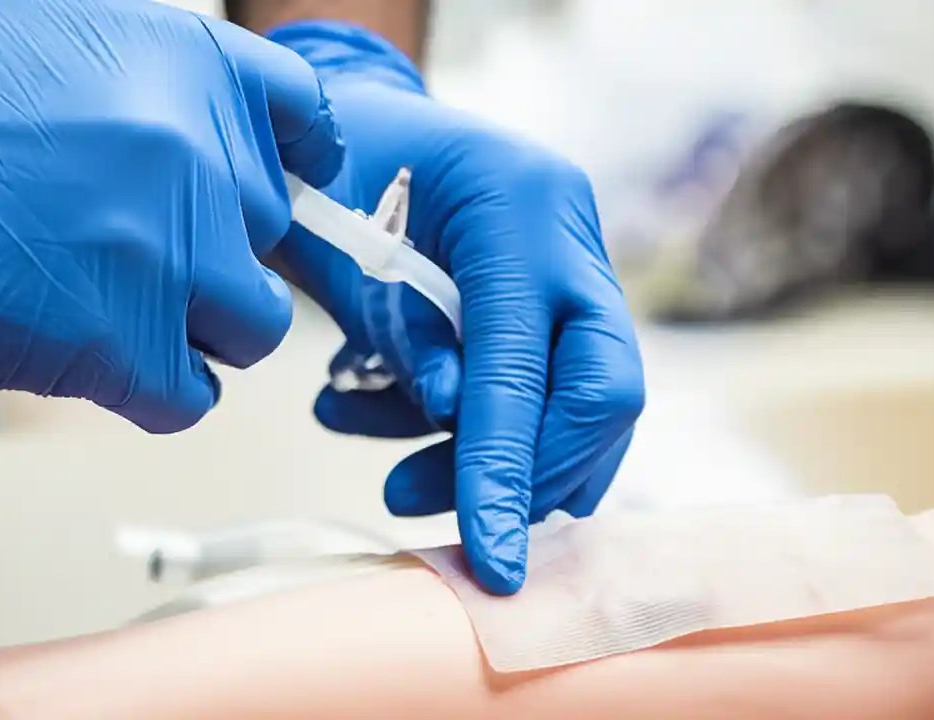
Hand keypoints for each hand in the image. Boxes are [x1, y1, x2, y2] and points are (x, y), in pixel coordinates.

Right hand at [0, 0, 341, 432]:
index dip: (290, 168)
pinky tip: (88, 360)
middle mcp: (198, 153)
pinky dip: (151, 390)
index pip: (301, 123)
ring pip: (250, 327)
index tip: (277, 197)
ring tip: (110, 316)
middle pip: (266, 238)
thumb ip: (143, 96)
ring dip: (194, 331)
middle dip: (207, 256)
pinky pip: (191, 395)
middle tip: (129, 261)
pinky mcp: (124, 344)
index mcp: (184, 64)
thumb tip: (186, 153)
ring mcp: (171, 252)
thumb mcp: (48, 40)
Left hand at [272, 23, 643, 593]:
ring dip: (491, 467)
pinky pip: (542, 395)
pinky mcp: (553, 305)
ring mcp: (571, 268)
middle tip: (432, 509)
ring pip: (577, 407)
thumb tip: (455, 414)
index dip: (505, 466)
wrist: (352, 124)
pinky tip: (381, 420)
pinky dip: (475, 438)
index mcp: (518, 206)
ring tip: (395, 484)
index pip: (528, 360)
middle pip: (602, 391)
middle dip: (528, 475)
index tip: (493, 559)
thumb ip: (403, 329)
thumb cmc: (331, 170)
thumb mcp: (341, 245)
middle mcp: (567, 238)